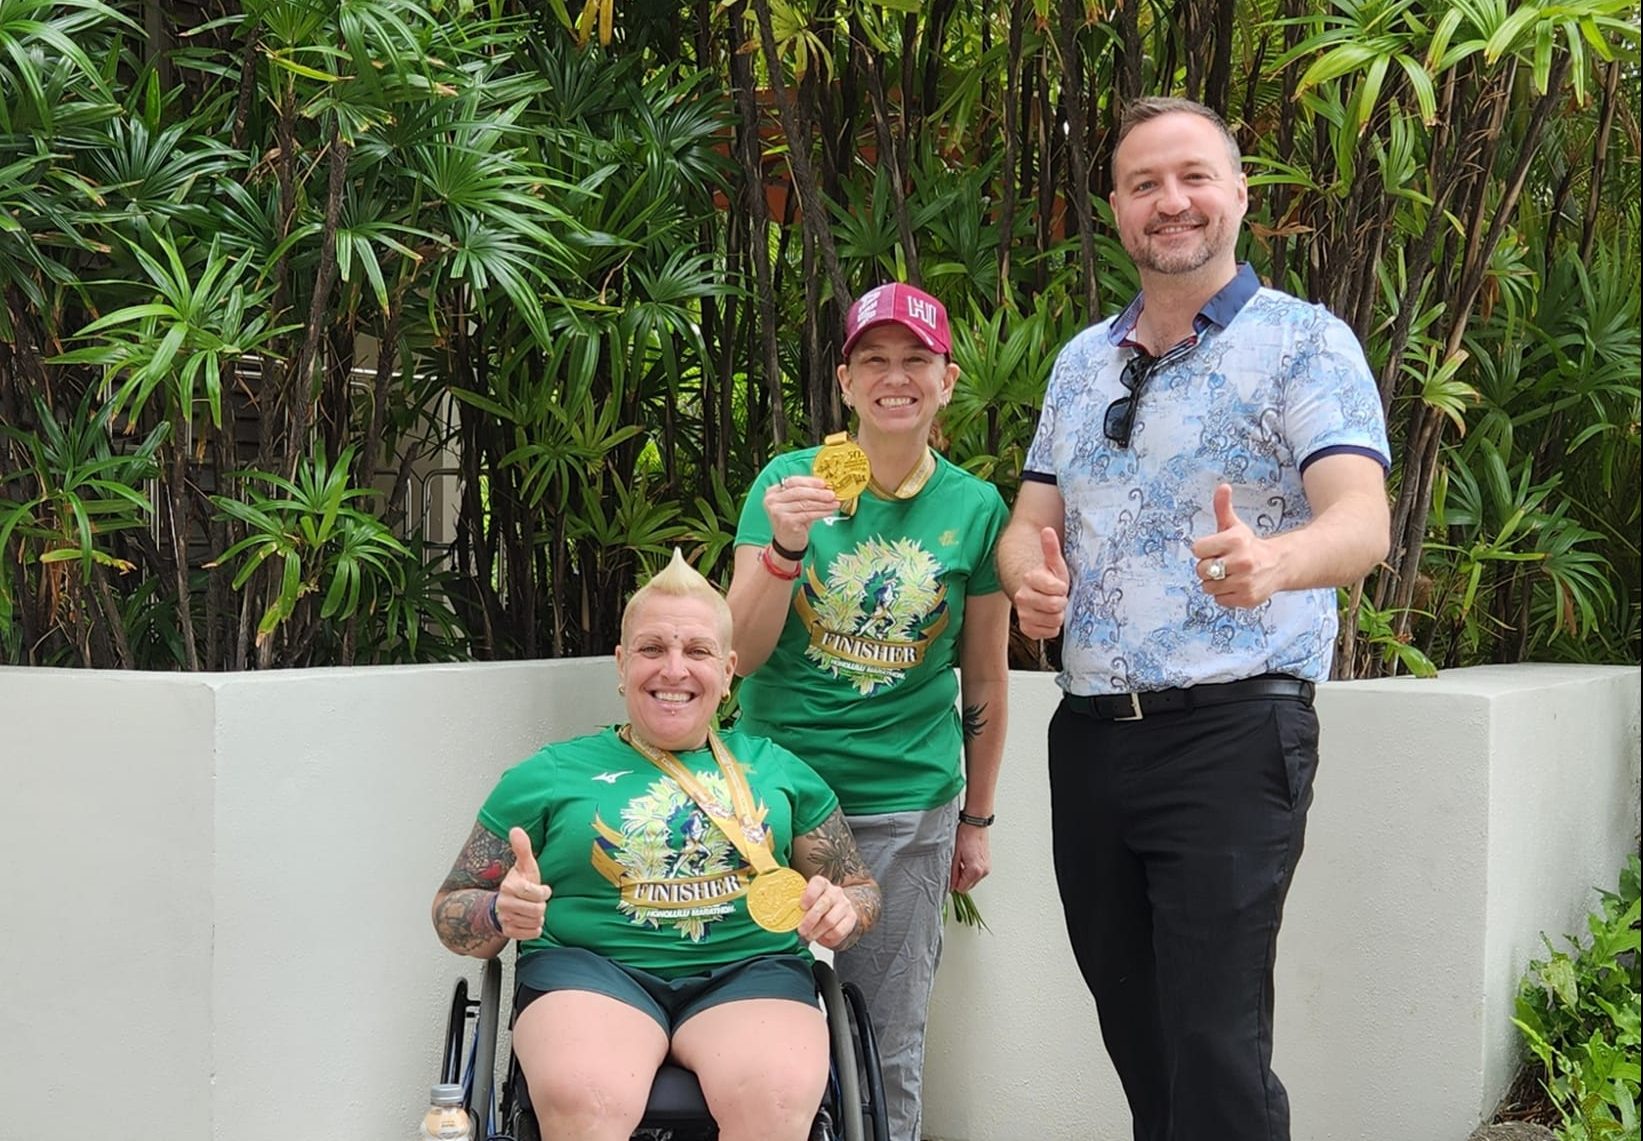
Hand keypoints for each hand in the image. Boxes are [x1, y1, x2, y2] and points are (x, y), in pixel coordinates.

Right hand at [497, 827, 551, 939]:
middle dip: (541, 905)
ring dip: (538, 917)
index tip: (542, 889)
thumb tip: (516, 829)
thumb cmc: (520, 882)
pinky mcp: (508, 932)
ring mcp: (505, 918)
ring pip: (535, 922)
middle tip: (536, 901)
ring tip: (532, 909)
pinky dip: (534, 928)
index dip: (544, 892)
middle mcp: (505, 903)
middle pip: (538, 909)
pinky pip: (531, 934)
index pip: (537, 893)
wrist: (505, 903)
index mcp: (509, 886)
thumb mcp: (525, 865)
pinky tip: (529, 920)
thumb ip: (522, 848)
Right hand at [763, 475, 840, 555]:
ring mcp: (778, 511)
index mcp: (773, 492)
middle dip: (818, 493)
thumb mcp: (796, 504)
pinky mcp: (787, 522)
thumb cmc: (793, 521)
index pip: (793, 482)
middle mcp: (772, 500)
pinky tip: (830, 511)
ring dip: (823, 503)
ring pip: (805, 503)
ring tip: (835, 503)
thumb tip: (826, 487)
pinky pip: (808, 514)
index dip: (810, 481)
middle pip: (799, 492)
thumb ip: (806, 493)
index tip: (824, 483)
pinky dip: (821, 512)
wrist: (787, 543)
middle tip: (832, 494)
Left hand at [796, 874, 856, 949]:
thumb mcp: (807, 901)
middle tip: (802, 930)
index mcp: (822, 884)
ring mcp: (844, 904)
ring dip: (817, 932)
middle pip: (824, 904)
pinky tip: (823, 937)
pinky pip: (839, 930)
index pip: (817, 883)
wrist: (838, 909)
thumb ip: (798, 905)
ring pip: (830, 920)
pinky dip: (829, 937)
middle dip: (810, 920)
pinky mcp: (851, 917)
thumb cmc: (817, 906)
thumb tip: (785, 914)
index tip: (802, 907)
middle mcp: (835, 892)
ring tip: (810, 935)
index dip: (809, 895)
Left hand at [950, 823, 990, 892]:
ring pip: (973, 880)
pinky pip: (977, 874)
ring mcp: (987, 867)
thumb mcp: (954, 854)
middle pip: (968, 886)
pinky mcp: (988, 864)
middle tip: (955, 865)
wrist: (975, 823)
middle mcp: (984, 871)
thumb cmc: (965, 834)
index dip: (953, 882)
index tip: (950, 874)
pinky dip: (971, 870)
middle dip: (960, 879)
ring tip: (962, 860)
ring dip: (966, 874)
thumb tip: (950, 883)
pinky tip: (967, 859)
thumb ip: (952, 872)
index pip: (961, 888)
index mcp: (975, 870)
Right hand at [1014, 527, 1068, 638]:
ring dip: (1058, 615)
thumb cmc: (1050, 579)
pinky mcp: (1026, 628)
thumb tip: (1047, 530)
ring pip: (1053, 620)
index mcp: (1029, 578)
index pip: (1056, 589)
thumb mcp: (1055, 564)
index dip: (1062, 589)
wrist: (1039, 594)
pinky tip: (1049, 617)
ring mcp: (1023, 613)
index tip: (1059, 586)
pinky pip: (1048, 632)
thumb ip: (1050, 548)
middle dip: (1061, 603)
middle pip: (1054, 606)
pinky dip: (1052, 627)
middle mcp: (1022, 597)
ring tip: (1053, 608)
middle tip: (1058, 598)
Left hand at [1191, 484, 1281, 607]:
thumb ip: (1223, 507)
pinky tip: (1235, 585)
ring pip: (1208, 587)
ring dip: (1214, 582)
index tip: (1213, 549)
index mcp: (1236, 540)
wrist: (1278, 564)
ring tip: (1228, 575)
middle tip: (1221, 563)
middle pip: (1201, 570)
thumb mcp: (1234, 525)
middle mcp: (1242, 561)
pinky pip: (1219, 599)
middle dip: (1207, 567)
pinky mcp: (1247, 598)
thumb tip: (1222, 487)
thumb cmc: (1248, 545)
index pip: (1197, 549)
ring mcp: (1245, 581)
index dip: (1203, 550)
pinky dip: (1224, 594)